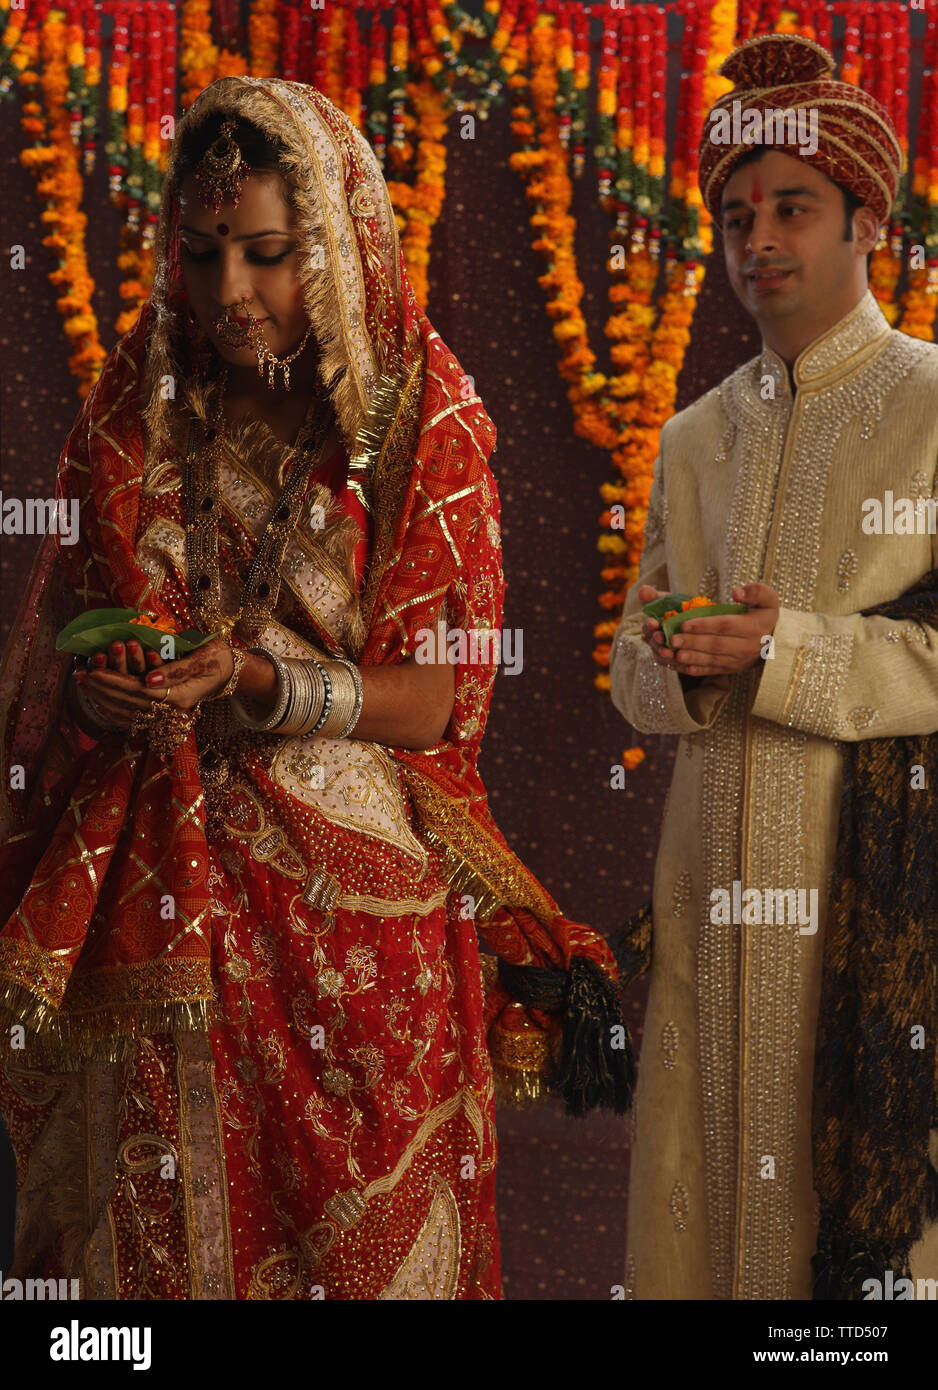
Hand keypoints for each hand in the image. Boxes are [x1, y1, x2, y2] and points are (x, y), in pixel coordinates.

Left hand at [74, 636, 234, 727]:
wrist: (228, 673)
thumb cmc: (217, 658)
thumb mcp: (203, 657)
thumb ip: (176, 669)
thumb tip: (149, 678)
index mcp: (182, 697)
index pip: (140, 691)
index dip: (114, 681)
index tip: (93, 670)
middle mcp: (173, 711)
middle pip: (130, 703)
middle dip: (103, 689)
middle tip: (79, 676)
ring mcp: (169, 716)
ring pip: (129, 712)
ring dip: (104, 699)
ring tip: (83, 686)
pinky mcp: (164, 715)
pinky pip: (134, 717)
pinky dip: (114, 709)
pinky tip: (99, 699)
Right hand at [638, 585, 679, 673]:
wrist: (701, 621)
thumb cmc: (681, 609)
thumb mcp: (669, 600)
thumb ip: (655, 596)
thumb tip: (643, 589)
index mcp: (654, 627)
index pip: (647, 628)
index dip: (649, 626)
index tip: (653, 623)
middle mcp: (657, 642)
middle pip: (653, 645)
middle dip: (656, 642)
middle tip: (662, 639)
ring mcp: (667, 653)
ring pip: (663, 658)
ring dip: (666, 656)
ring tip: (671, 653)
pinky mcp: (678, 663)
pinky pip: (678, 667)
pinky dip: (681, 666)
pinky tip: (687, 664)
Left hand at [666, 582, 779, 676]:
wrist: (776, 642)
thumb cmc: (766, 616)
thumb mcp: (769, 599)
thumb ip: (756, 591)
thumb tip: (736, 592)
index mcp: (753, 627)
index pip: (725, 626)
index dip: (704, 625)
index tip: (684, 623)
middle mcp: (746, 647)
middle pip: (716, 645)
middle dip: (693, 642)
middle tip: (673, 639)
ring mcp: (738, 660)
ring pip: (713, 660)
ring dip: (692, 657)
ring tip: (675, 654)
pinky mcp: (732, 669)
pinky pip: (713, 670)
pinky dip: (698, 670)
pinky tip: (683, 666)